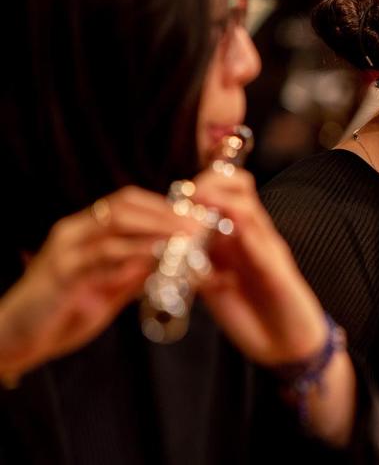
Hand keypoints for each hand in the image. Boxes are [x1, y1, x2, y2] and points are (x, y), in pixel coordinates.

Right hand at [0, 187, 198, 377]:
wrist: (14, 339)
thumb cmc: (61, 313)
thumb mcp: (107, 290)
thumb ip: (135, 274)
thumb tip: (173, 262)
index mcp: (84, 231)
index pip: (126, 201)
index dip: (163, 205)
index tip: (196, 216)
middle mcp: (73, 232)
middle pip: (123, 206)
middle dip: (165, 213)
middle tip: (198, 225)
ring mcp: (65, 250)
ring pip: (114, 224)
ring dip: (155, 229)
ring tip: (185, 238)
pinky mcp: (60, 272)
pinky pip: (100, 256)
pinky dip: (131, 254)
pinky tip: (155, 257)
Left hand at [189, 166, 356, 445]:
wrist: (287, 343)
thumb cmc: (253, 316)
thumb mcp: (215, 288)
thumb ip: (196, 268)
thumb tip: (167, 256)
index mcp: (237, 239)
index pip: (224, 195)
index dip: (200, 187)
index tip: (176, 197)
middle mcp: (254, 237)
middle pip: (239, 188)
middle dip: (210, 183)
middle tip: (188, 196)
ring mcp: (267, 249)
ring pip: (248, 206)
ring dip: (221, 199)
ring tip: (198, 202)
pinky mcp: (277, 267)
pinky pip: (259, 240)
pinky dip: (241, 231)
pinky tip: (222, 230)